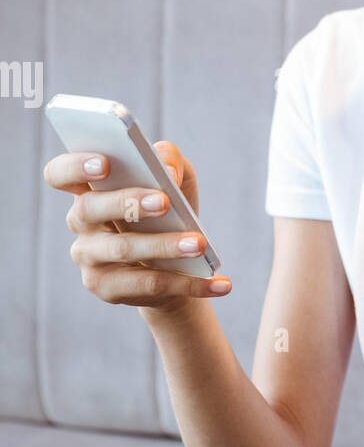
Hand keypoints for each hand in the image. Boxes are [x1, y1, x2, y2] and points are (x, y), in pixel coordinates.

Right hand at [43, 141, 231, 315]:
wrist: (179, 262)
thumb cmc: (170, 210)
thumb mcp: (176, 177)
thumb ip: (169, 158)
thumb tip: (167, 171)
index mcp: (88, 188)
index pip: (60, 174)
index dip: (75, 166)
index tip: (105, 163)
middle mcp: (80, 222)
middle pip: (89, 209)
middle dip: (127, 202)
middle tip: (164, 202)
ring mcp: (89, 257)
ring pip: (122, 249)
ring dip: (164, 246)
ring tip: (200, 244)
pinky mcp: (107, 288)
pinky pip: (148, 285)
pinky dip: (189, 283)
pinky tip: (221, 282)